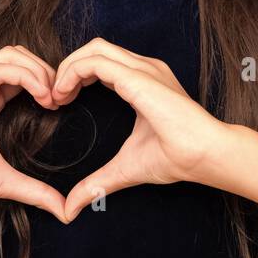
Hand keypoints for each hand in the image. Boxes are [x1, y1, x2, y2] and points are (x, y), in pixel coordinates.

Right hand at [0, 45, 68, 222]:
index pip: (25, 74)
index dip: (48, 83)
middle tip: (62, 99)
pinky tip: (41, 95)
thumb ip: (34, 191)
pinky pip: (0, 68)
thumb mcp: (3, 181)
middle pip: (22, 56)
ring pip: (13, 54)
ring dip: (40, 70)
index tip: (63, 107)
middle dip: (48, 71)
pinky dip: (27, 75)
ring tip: (52, 97)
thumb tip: (65, 212)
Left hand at [51, 38, 228, 222]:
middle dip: (68, 67)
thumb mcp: (124, 169)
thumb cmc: (176, 158)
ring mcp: (143, 69)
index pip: (102, 63)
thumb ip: (96, 183)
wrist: (204, 155)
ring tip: (57, 95)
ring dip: (68, 67)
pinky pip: (96, 62)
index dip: (76, 76)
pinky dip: (73, 72)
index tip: (61, 103)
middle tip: (54, 97)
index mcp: (143, 82)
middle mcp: (143, 69)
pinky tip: (64, 94)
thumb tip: (70, 209)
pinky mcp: (138, 77)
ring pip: (94, 48)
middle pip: (95, 48)